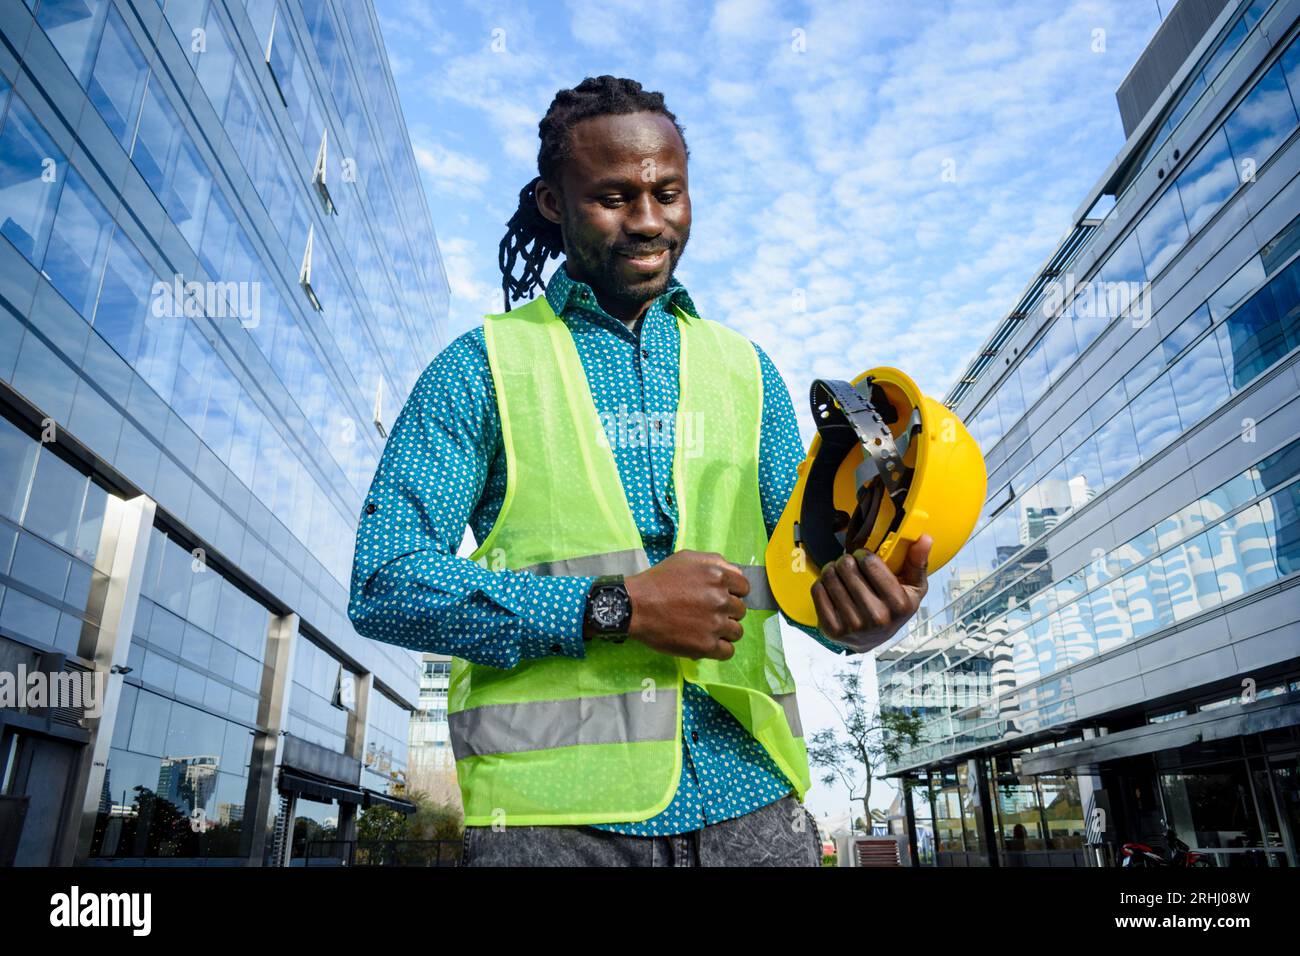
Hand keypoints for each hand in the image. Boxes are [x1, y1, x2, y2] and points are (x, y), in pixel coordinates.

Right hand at [622, 550, 749, 660]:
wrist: (635, 606)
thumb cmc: (659, 580)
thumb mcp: (687, 558)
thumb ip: (715, 562)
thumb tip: (736, 574)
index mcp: (719, 576)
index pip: (744, 588)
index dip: (732, 593)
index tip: (719, 597)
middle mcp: (721, 600)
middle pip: (740, 611)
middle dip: (727, 612)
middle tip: (706, 613)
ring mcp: (715, 624)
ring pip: (737, 632)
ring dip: (724, 631)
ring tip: (705, 629)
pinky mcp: (706, 646)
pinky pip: (728, 651)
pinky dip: (719, 649)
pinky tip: (706, 642)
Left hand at [811, 534, 930, 653]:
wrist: (872, 639)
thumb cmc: (893, 607)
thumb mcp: (913, 587)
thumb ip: (918, 562)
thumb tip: (925, 539)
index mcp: (899, 604)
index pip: (869, 562)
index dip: (863, 554)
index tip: (863, 558)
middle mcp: (877, 618)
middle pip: (847, 568)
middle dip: (846, 560)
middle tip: (849, 564)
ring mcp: (853, 626)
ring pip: (830, 577)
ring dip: (832, 569)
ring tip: (839, 573)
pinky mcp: (832, 629)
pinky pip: (817, 590)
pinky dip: (822, 584)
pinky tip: (832, 587)